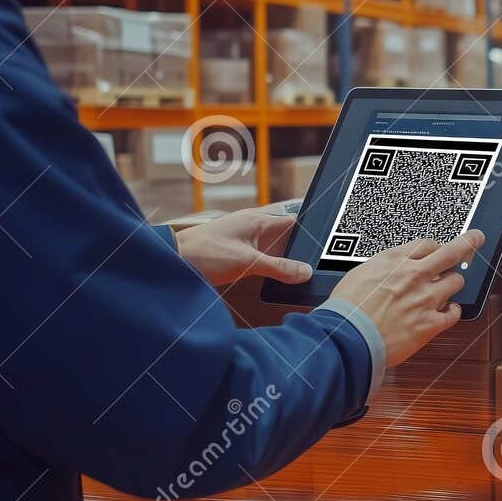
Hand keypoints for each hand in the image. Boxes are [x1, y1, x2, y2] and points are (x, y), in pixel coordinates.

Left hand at [174, 207, 311, 285]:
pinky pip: (264, 259)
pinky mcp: (238, 254)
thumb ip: (279, 267)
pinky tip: (282, 279)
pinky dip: (275, 268)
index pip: (295, 222)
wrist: (171, 261)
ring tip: (308, 275)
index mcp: (258, 221)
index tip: (330, 245)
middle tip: (324, 265)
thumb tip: (305, 271)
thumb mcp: (247, 262)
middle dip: (303, 250)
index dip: (312, 232)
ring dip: (288, 261)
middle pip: (288, 238)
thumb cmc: (204, 254)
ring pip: (277, 249)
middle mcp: (254, 228)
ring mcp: (246, 241)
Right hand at [330, 231, 484, 366]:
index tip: (439, 249)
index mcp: (395, 261)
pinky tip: (447, 311)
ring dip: (453, 284)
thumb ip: (384, 267)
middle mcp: (415, 276)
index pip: (428, 244)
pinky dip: (452, 311)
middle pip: (451, 252)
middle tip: (476, 238)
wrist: (347, 336)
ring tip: (446, 289)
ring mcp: (426, 299)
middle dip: (468, 243)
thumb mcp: (361, 273)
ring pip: (456, 281)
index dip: (436, 247)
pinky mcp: (430, 323)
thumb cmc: (347, 308)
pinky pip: (454, 313)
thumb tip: (394, 267)